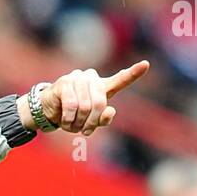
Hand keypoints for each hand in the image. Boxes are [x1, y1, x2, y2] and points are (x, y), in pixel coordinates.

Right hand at [19, 62, 149, 135]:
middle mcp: (92, 78)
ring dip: (78, 123)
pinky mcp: (64, 83)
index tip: (146, 64)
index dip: (133, 73)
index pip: (120, 79)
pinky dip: (69, 119)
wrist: (50, 111)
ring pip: (85, 106)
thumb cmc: (73, 116)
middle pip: (100, 103)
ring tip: (72, 126)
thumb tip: (110, 111)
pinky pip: (72, 106)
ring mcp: (78, 78)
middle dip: (92, 122)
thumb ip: (103, 119)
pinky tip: (65, 120)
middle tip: (85, 131)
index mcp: (102, 87)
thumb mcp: (89, 122)